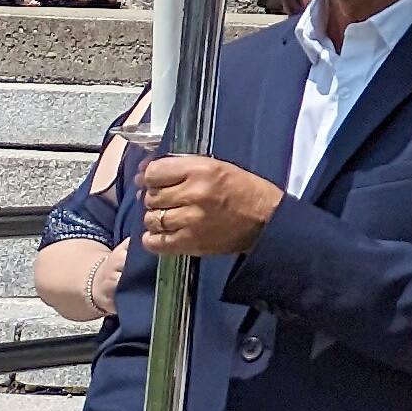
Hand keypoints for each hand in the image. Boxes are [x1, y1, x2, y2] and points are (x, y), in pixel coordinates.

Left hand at [138, 154, 283, 257]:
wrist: (268, 222)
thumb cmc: (245, 190)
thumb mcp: (217, 167)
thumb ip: (182, 168)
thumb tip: (143, 174)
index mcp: (202, 170)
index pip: (153, 172)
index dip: (151, 177)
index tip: (156, 182)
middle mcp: (193, 194)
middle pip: (151, 197)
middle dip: (156, 198)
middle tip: (171, 201)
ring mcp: (190, 220)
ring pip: (151, 219)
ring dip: (157, 219)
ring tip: (172, 218)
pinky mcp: (191, 243)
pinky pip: (155, 242)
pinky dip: (154, 239)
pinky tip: (165, 234)